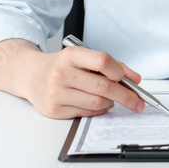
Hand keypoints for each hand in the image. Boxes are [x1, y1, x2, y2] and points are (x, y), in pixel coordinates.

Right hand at [0, 38, 145, 119]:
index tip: (132, 80)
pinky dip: (98, 110)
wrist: (30, 75)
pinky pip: (86, 112)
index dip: (120, 70)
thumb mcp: (82, 58)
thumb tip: (135, 79)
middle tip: (138, 102)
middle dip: (126, 96)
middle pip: (103, 86)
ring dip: (111, 103)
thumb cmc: (62, 66)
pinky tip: (99, 104)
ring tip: (113, 100)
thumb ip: (110, 65)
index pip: (102, 60)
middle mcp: (61, 73)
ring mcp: (56, 93)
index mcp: (71, 55)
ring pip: (97, 102)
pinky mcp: (54, 110)